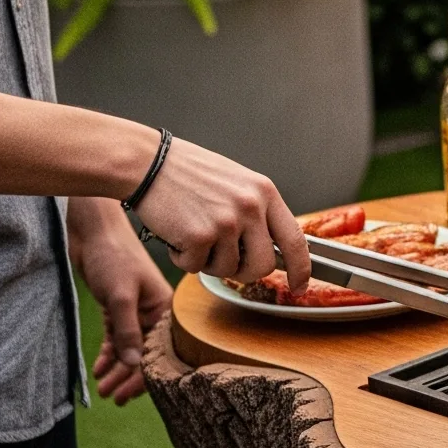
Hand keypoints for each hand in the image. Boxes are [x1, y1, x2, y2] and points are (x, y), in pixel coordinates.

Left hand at [67, 197, 173, 403]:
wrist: (94, 232)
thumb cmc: (115, 257)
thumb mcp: (120, 296)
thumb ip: (126, 330)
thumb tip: (132, 364)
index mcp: (165, 308)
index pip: (159, 350)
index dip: (145, 376)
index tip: (130, 396)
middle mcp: (154, 312)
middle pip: (144, 353)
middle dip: (129, 378)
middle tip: (113, 397)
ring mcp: (136, 310)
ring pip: (129, 348)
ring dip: (116, 369)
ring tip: (104, 388)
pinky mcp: (119, 307)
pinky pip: (117, 337)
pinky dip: (110, 353)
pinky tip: (100, 368)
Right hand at [134, 136, 308, 288]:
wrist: (147, 162)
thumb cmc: (188, 173)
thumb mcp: (237, 182)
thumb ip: (257, 212)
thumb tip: (272, 249)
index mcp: (264, 192)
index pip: (295, 239)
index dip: (301, 268)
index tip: (299, 285)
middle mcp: (250, 207)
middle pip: (263, 266)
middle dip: (244, 273)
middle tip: (223, 261)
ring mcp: (226, 222)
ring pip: (227, 269)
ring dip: (207, 261)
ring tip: (193, 234)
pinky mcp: (200, 235)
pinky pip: (196, 266)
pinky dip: (183, 258)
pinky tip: (176, 234)